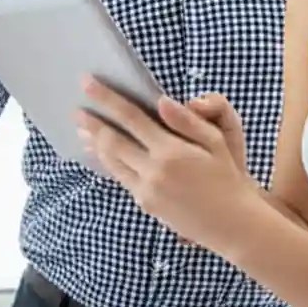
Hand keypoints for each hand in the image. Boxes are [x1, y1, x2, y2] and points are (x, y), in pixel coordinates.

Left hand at [76, 79, 263, 252]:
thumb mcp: (216, 143)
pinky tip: (101, 153)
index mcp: (171, 151)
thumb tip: (161, 101)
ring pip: (111, 161)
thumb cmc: (226, 177)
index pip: (131, 118)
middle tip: (76, 109)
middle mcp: (153, 171)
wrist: (230, 224)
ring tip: (82, 129)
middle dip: (92, 122)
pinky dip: (108, 162)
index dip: (107, 99)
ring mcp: (146, 190)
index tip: (88, 83)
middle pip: (112, 141)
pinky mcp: (145, 203)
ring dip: (95, 143)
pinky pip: (120, 177)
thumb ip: (187, 121)